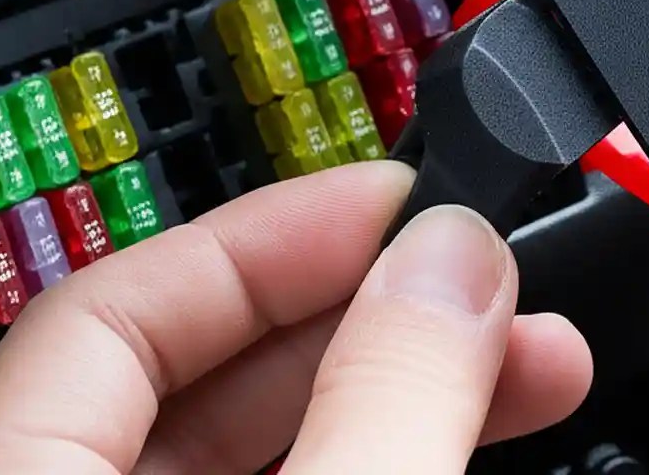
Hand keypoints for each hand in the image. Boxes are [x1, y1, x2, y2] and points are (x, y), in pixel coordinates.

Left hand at [0, 162, 592, 473]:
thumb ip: (388, 400)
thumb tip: (448, 264)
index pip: (110, 311)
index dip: (265, 235)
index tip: (395, 199)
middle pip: (205, 377)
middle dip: (374, 311)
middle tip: (494, 283)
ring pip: (278, 449)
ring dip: (414, 389)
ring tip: (538, 366)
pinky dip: (403, 458)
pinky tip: (477, 440)